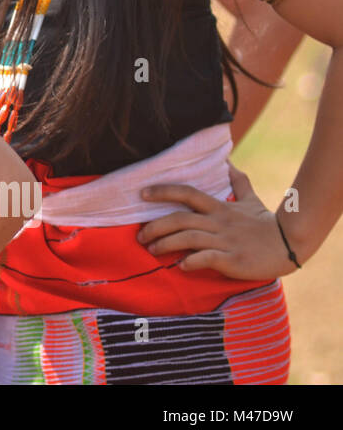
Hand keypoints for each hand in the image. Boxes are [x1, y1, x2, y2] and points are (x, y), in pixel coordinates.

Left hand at [136, 165, 297, 279]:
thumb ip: (238, 183)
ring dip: (166, 244)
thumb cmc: (266, 223)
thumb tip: (229, 163)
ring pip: (188, 238)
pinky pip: (207, 258)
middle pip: (180, 219)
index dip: (164, 191)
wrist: (290, 245)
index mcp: (219, 208)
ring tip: (152, 250)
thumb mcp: (251, 200)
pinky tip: (181, 266)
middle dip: (156, 227)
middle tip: (140, 236)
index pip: (187, 193)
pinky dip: (191, 262)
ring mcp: (225, 241)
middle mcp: (218, 222)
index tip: (142, 194)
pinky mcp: (233, 259)